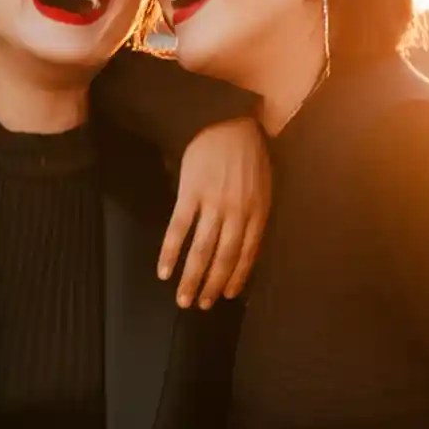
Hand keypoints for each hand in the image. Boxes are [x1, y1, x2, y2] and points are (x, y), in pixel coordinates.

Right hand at [159, 118, 270, 308]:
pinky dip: (170, 252)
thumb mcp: (264, 186)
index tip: (228, 296)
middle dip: (212, 286)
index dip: (237, 278)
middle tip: (201, 306)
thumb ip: (257, 215)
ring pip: (201, 251)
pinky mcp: (190, 194)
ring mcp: (213, 204)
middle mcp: (237, 213)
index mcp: (258, 212)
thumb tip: (247, 244)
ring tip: (182, 299)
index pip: (248, 255)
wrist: (225, 123)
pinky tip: (163, 271)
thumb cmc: (248, 155)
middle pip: (223, 258)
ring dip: (191, 278)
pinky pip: (178, 229)